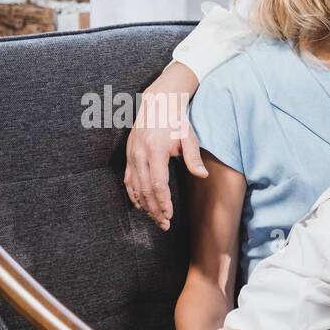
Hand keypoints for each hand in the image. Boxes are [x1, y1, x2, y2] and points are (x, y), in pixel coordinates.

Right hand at [125, 62, 205, 230]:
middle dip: (154, 209)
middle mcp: (139, 154)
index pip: (158, 183)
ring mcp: (131, 155)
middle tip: (164, 225)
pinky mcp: (128, 155)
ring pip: (134, 186)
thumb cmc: (176, 121)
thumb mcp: (189, 137)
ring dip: (144, 205)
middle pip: (145, 189)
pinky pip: (127, 179)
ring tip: (155, 219)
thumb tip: (202, 176)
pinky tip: (140, 205)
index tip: (169, 215)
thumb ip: (194, 157)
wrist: (158, 103)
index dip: (163, 202)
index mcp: (155, 150)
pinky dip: (133, 194)